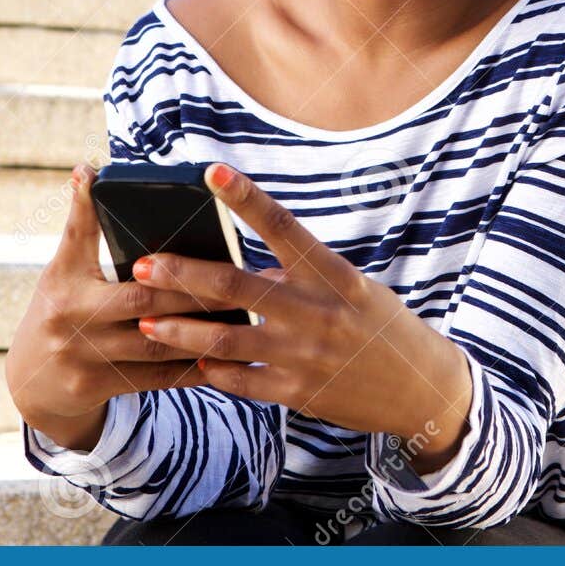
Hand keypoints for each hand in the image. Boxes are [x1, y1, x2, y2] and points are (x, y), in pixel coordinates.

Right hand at [4, 163, 226, 449]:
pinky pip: (154, 379)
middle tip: (234, 278)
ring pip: (155, 344)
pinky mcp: (96, 388)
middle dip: (189, 291)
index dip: (101, 217)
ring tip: (241, 316)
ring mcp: (83, 359)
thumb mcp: (62, 268)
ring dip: (200, 331)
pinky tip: (223, 356)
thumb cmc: (58, 309)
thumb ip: (81, 226)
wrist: (29, 382)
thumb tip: (87, 169)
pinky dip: (189, 369)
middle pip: (143, 302)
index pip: (86, 241)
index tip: (141, 208)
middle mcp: (71, 321)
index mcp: (65, 283)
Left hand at [132, 162, 473, 472]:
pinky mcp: (298, 393)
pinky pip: (243, 381)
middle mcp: (317, 311)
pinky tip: (191, 363)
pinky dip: (214, 371)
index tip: (210, 172)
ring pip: (226, 339)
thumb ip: (303, 278)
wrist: (423, 389)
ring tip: (144, 320)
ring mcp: (305, 355)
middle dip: (183, 274)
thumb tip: (249, 267)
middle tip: (141, 263)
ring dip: (180, 329)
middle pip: (237, 285)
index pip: (283, 226)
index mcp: (334, 275)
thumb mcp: (353, 290)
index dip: (245, 198)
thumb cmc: (384, 327)